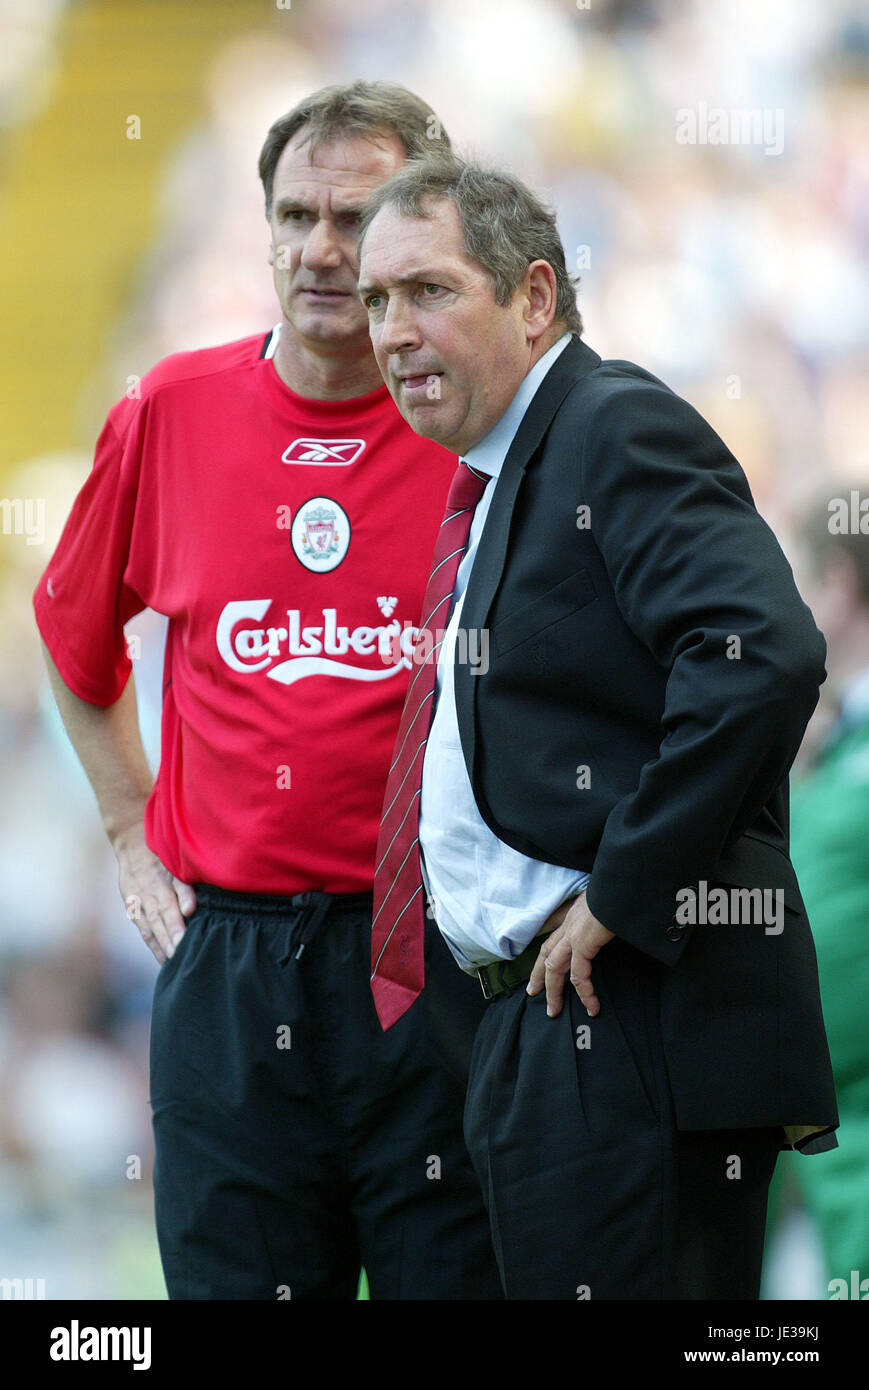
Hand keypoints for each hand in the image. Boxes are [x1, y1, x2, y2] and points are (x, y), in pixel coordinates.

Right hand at [114, 822, 196, 963]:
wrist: (131, 841)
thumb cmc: (161, 852)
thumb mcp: (174, 862)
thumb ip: (184, 887)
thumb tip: (190, 910)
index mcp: (158, 882)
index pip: (168, 909)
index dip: (175, 927)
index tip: (183, 943)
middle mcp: (145, 894)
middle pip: (158, 922)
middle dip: (168, 942)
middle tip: (178, 959)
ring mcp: (136, 900)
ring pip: (148, 927)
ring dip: (159, 946)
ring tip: (170, 963)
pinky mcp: (130, 904)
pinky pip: (141, 926)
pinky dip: (150, 940)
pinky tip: (160, 954)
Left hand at [526, 892, 614, 1017]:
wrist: (621, 885)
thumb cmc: (618, 894)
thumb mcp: (607, 903)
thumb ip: (606, 916)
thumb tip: (616, 924)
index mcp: (575, 915)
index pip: (554, 934)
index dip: (545, 952)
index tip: (539, 967)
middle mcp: (569, 924)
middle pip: (547, 953)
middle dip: (539, 975)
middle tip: (533, 993)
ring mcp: (572, 934)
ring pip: (554, 968)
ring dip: (553, 991)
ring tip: (554, 1010)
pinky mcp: (582, 943)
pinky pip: (578, 974)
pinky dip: (584, 992)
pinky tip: (591, 1006)